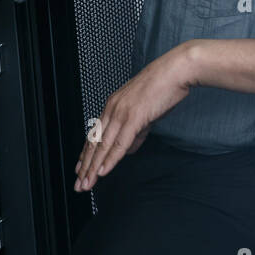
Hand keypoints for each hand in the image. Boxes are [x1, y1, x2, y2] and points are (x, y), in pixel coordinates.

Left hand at [74, 44, 195, 191]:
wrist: (176, 70)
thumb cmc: (164, 87)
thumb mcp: (145, 110)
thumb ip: (136, 131)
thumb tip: (129, 148)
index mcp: (113, 105)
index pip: (95, 135)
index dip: (86, 154)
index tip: (80, 169)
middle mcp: (112, 109)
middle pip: (94, 143)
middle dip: (85, 166)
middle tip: (79, 184)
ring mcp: (121, 113)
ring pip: (103, 146)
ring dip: (93, 168)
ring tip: (86, 183)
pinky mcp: (133, 118)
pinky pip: (119, 144)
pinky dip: (109, 160)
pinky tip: (102, 171)